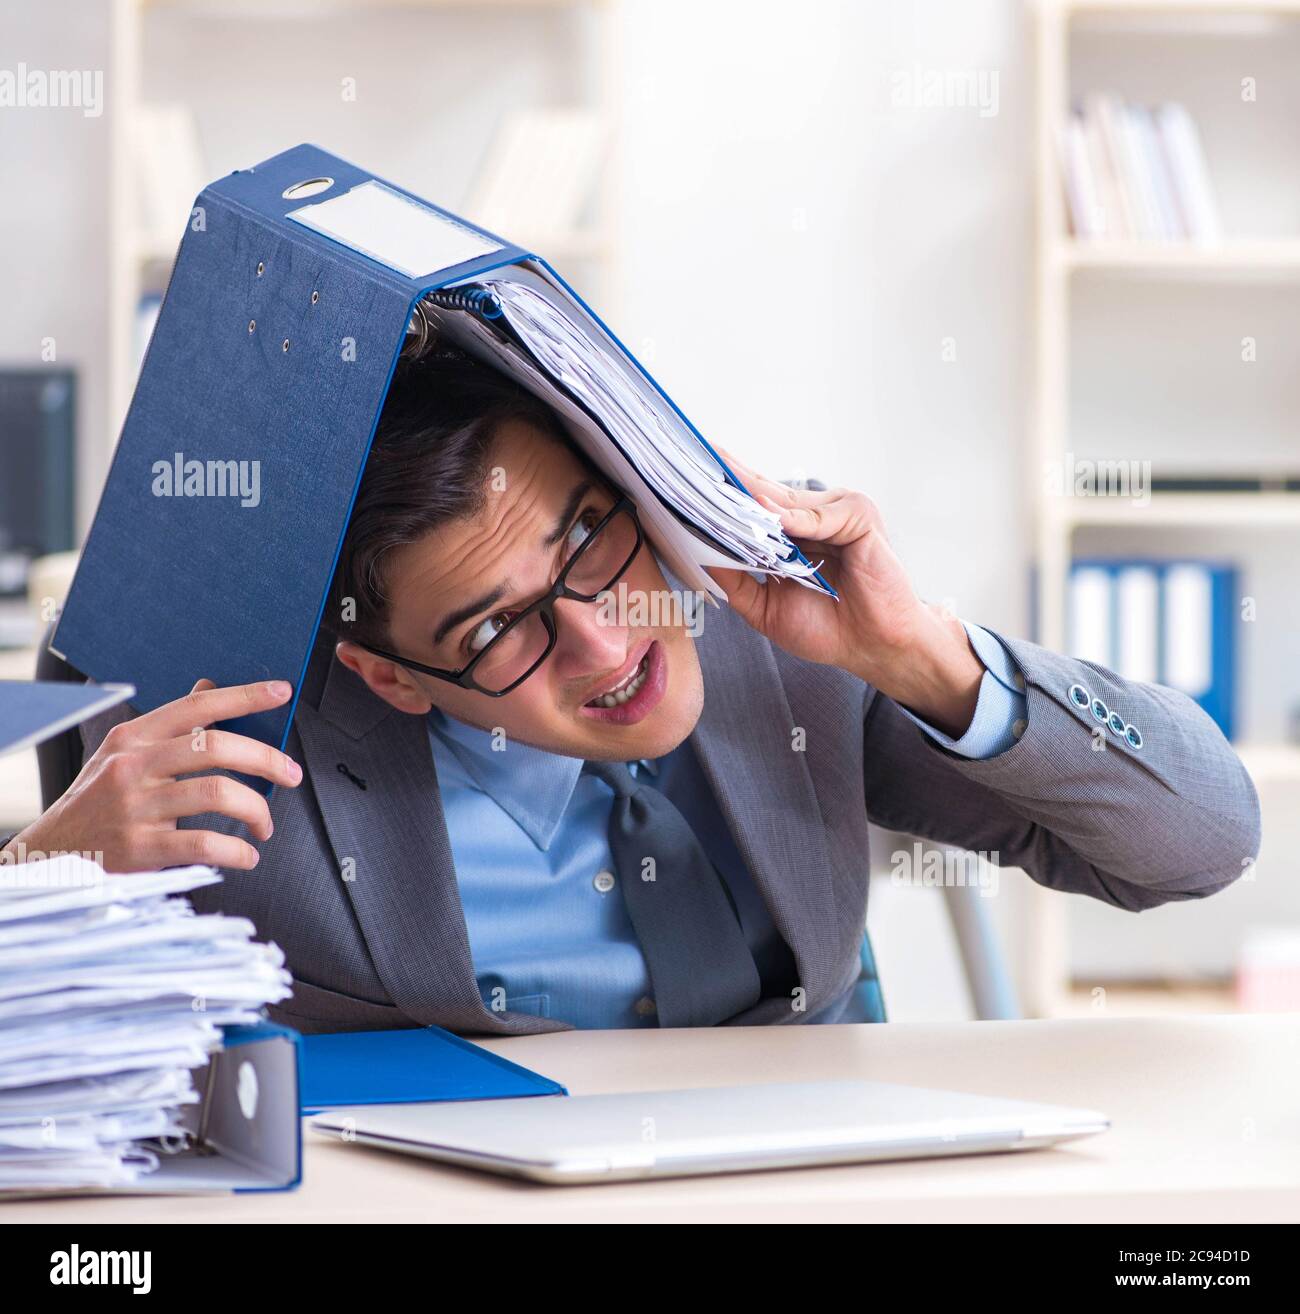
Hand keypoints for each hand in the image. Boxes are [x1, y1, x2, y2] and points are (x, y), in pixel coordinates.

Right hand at [1, 679, 302, 872]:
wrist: (48, 854)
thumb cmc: (96, 802)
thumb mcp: (123, 755)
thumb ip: (168, 728)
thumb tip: (210, 689)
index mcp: (133, 738)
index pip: (197, 706)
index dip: (244, 696)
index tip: (282, 692)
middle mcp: (133, 766)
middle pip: (216, 747)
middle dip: (266, 759)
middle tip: (292, 774)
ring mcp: (135, 807)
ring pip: (217, 793)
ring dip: (257, 810)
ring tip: (265, 825)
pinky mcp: (140, 848)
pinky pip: (205, 844)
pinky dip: (237, 852)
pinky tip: (247, 856)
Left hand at [707, 453, 983, 736]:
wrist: (872, 648)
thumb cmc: (827, 629)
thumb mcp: (764, 607)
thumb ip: (736, 580)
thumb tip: (699, 555)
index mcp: (791, 533)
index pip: (750, 505)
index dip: (721, 491)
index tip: (685, 473)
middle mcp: (812, 516)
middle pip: (763, 492)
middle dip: (728, 480)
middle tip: (692, 463)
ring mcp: (836, 513)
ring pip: (787, 499)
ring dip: (753, 498)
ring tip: (718, 489)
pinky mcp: (860, 519)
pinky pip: (823, 515)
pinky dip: (799, 521)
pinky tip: (775, 521)